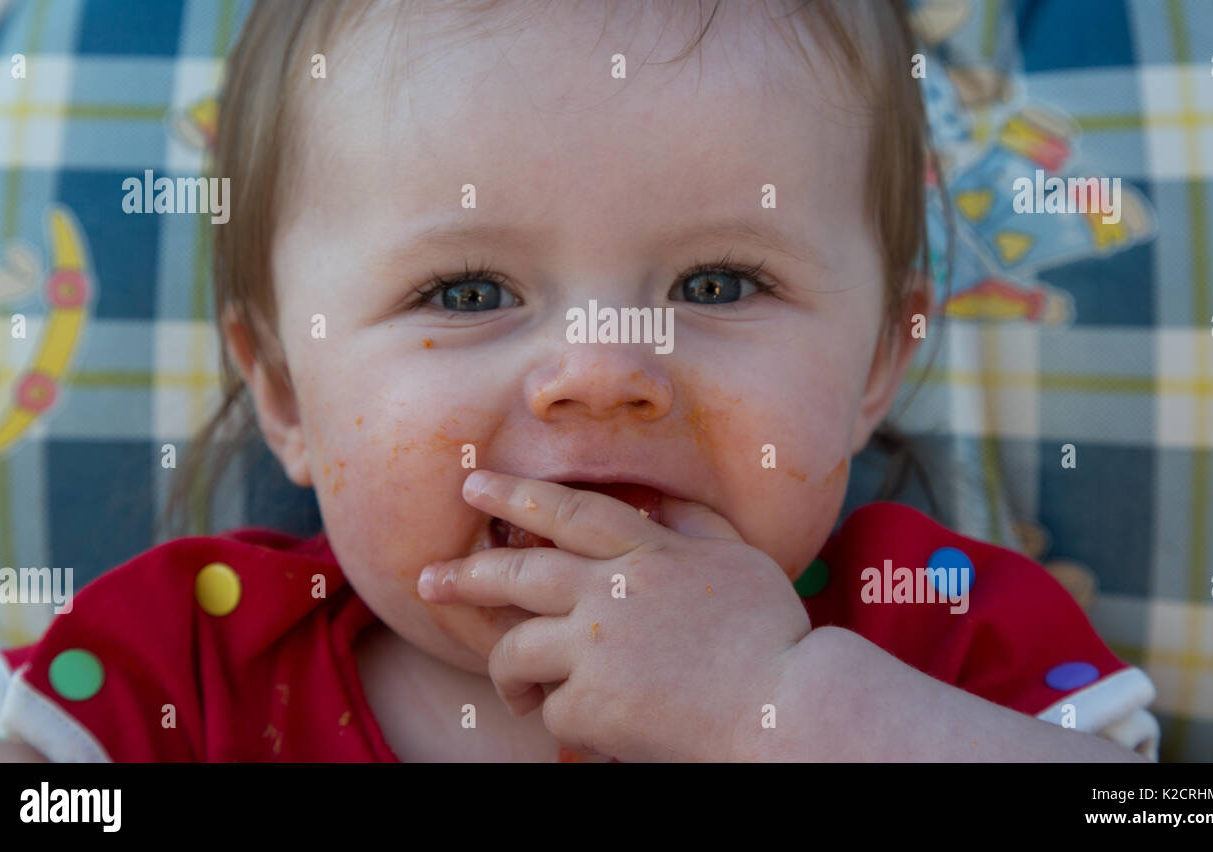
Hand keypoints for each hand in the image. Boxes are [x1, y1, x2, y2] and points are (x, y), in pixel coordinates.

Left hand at [417, 469, 812, 761]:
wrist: (784, 710)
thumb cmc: (771, 634)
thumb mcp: (738, 558)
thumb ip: (692, 522)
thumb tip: (657, 500)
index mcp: (646, 551)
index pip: (567, 514)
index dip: (515, 495)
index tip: (474, 483)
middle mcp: (610, 592)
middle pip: (516, 575)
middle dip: (465, 574)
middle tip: (428, 579)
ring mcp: (595, 649)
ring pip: (515, 650)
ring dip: (506, 672)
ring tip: (510, 690)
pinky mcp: (591, 706)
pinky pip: (551, 709)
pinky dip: (564, 719)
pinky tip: (588, 728)